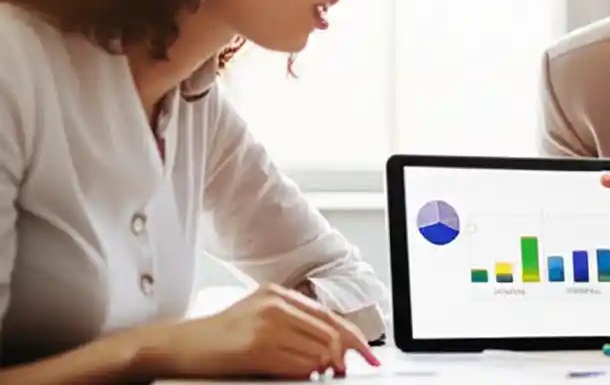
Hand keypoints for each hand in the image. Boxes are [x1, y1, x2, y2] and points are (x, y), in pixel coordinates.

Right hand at [132, 283, 379, 379]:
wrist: (181, 345)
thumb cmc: (220, 336)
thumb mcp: (260, 316)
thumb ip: (294, 323)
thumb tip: (332, 346)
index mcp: (279, 294)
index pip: (330, 316)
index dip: (353, 337)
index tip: (368, 354)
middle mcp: (276, 304)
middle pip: (328, 332)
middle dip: (342, 356)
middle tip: (342, 370)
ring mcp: (266, 325)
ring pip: (316, 349)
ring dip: (322, 367)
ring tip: (317, 373)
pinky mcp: (256, 348)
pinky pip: (297, 364)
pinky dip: (306, 373)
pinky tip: (303, 375)